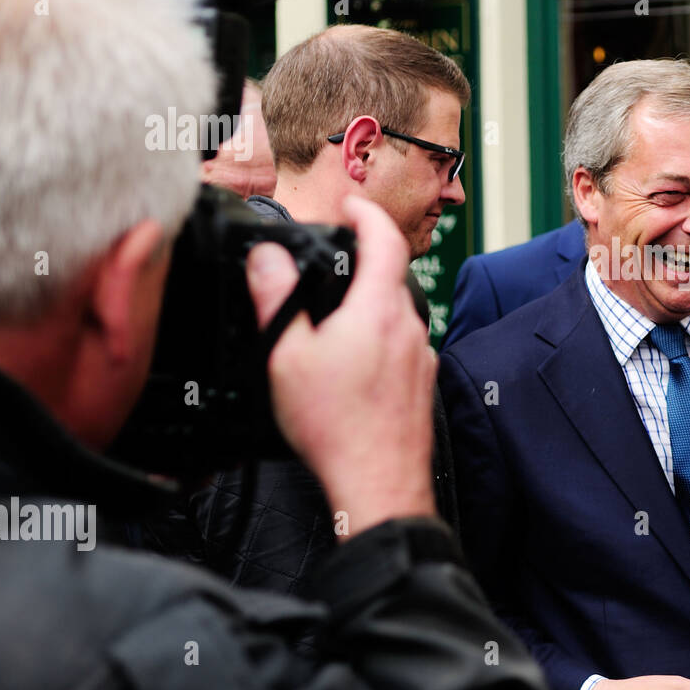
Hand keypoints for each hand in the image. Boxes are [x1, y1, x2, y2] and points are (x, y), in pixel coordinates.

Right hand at [245, 196, 435, 536]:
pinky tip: (349, 362)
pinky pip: (399, 345)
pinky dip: (375, 338)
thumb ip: (277, 300)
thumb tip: (267, 258)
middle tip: (331, 257)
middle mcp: (409, 328)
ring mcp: (420, 358)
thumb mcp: (286, 357)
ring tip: (331, 314)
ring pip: (394, 313)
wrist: (378, 485)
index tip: (350, 204)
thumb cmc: (336, 427)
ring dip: (367, 303)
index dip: (367, 213)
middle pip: (391, 276)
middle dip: (361, 261)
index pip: (386, 239)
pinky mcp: (421, 384)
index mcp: (380, 310)